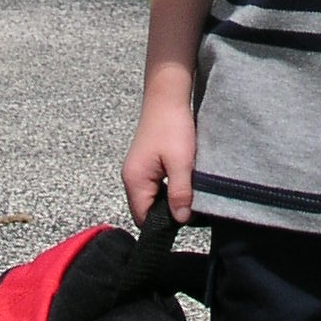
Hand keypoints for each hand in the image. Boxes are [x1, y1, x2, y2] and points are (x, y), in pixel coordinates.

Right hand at [122, 97, 195, 224]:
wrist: (167, 96)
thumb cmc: (172, 126)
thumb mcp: (181, 162)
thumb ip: (180, 193)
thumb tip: (181, 220)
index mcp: (135, 181)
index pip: (143, 219)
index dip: (163, 225)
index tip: (184, 220)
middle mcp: (131, 178)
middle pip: (146, 210)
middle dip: (166, 213)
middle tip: (189, 207)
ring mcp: (137, 171)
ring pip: (152, 198)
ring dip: (169, 200)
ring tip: (188, 194)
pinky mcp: (146, 164)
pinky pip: (155, 186)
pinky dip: (168, 189)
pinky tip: (182, 182)